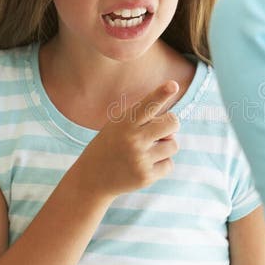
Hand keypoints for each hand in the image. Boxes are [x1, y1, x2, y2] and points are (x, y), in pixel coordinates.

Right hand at [79, 81, 179, 198]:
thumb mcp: (118, 127)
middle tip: (161, 131)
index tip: (173, 85)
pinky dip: (161, 165)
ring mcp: (140, 159)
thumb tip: (173, 130)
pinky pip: (169, 164)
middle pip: (172, 123)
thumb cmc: (110, 146)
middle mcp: (133, 140)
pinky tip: (145, 166)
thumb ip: (144, 122)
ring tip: (147, 151)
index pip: (147, 105)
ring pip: (173, 145)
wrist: (91, 179)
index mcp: (124, 123)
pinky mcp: (146, 177)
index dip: (161, 93)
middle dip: (171, 125)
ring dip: (165, 147)